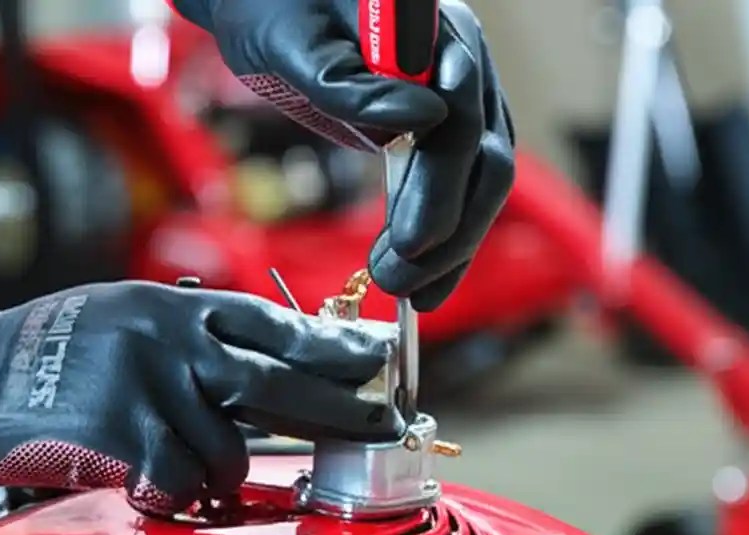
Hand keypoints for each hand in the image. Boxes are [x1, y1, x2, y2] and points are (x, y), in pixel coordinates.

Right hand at [0, 281, 399, 515]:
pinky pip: (182, 484)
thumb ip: (195, 337)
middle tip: (380, 427)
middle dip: (343, 412)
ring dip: (218, 474)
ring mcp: (149, 388)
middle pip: (286, 383)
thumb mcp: (128, 317)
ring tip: (178, 467)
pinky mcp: (123, 438)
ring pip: (232, 454)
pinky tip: (145, 483)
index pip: (282, 324)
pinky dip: (172, 495)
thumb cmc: (48, 352)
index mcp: (177, 307)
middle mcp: (172, 340)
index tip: (378, 366)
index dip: (338, 349)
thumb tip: (271, 367)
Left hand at [171, 0, 515, 310]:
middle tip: (403, 284)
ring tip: (408, 291)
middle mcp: (460, 63)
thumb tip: (417, 119)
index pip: (461, 118)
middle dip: (452, 231)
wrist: (262, 5)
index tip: (412, 243)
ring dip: (450, 246)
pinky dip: (440, 236)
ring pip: (478, 183)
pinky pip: (453, 189)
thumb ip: (350, 83)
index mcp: (437, 32)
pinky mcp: (437, 130)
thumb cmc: (271, 10)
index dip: (442, 187)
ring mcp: (455, 98)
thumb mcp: (296, 42)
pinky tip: (419, 277)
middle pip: (486, 159)